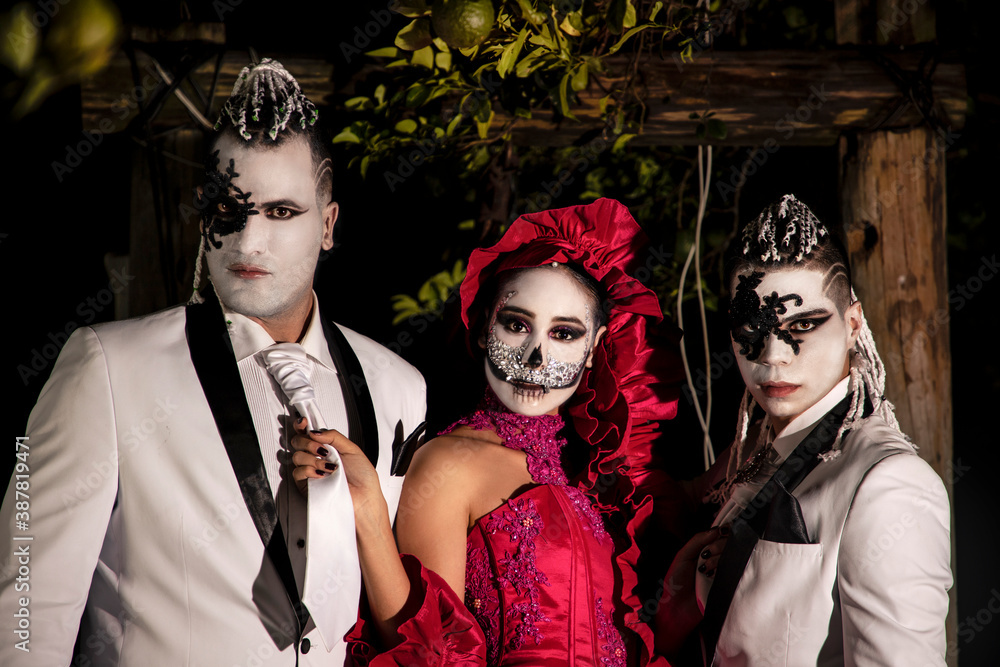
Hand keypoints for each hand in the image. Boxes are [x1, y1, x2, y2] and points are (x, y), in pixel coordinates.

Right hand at [290, 419, 385, 524]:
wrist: (364, 497)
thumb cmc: (363, 477)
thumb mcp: (352, 449)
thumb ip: (334, 436)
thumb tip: (316, 431)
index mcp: (327, 447)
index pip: (308, 433)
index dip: (301, 425)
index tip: (304, 422)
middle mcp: (317, 457)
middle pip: (298, 442)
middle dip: (308, 442)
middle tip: (322, 450)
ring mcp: (311, 471)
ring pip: (297, 456)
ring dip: (313, 459)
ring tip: (329, 467)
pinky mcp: (307, 485)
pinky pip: (297, 473)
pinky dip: (309, 471)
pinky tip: (321, 474)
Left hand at [654, 525, 729, 655]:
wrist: (676, 607)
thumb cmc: (676, 581)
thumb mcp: (683, 556)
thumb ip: (698, 540)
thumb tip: (717, 529)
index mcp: (707, 551)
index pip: (721, 536)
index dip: (723, 532)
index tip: (724, 530)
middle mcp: (718, 560)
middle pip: (729, 544)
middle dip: (718, 545)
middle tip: (706, 555)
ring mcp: (724, 573)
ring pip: (732, 557)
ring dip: (718, 559)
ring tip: (704, 570)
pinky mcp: (728, 586)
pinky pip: (734, 572)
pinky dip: (723, 570)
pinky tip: (711, 575)